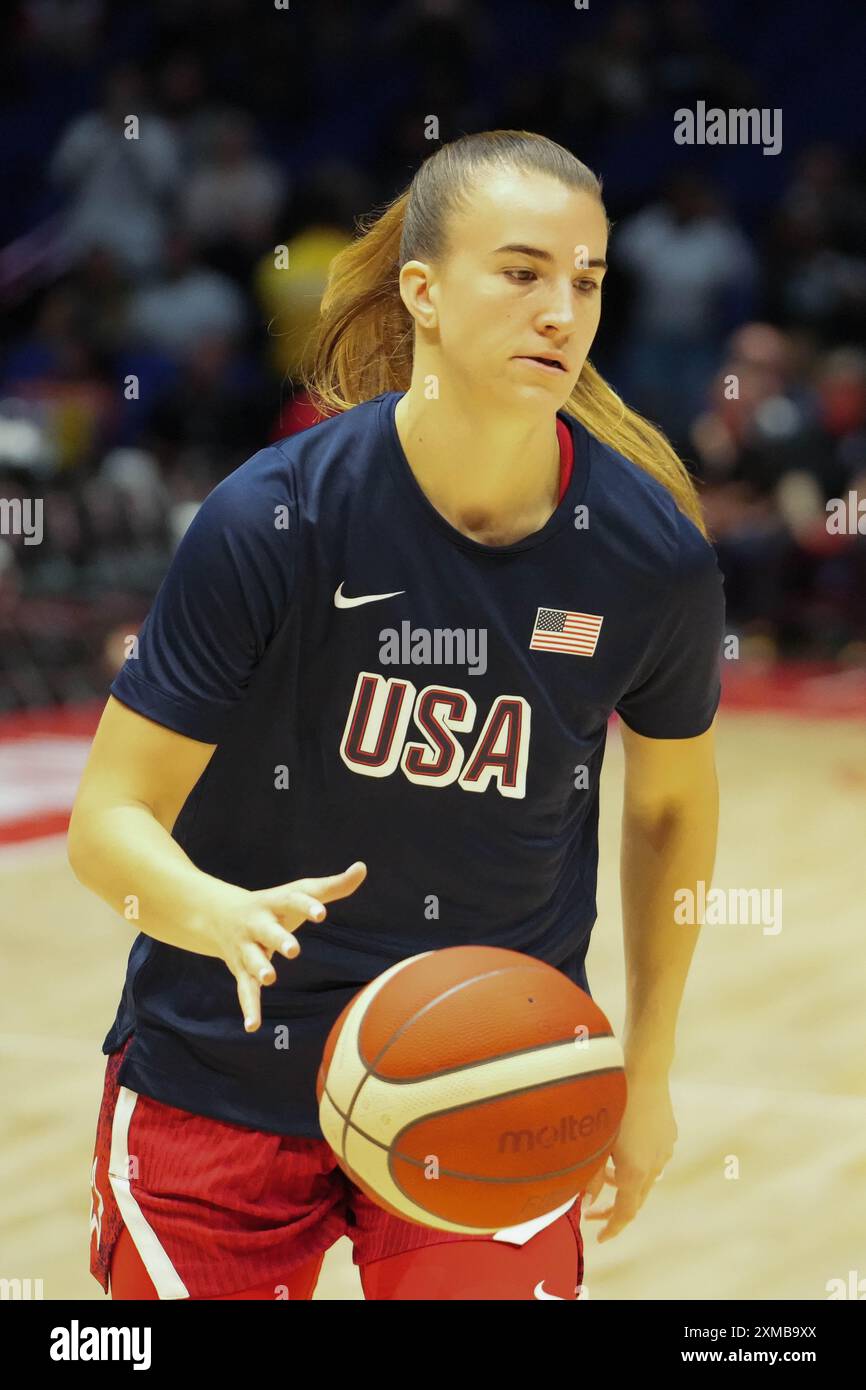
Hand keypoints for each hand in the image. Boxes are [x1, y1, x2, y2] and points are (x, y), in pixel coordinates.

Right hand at [206, 861, 367, 1032]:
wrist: (218, 915)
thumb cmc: (273, 904)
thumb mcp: (299, 892)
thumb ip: (333, 886)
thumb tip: (362, 867)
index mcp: (275, 902)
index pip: (292, 901)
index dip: (307, 906)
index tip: (322, 912)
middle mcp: (258, 924)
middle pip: (268, 931)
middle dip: (279, 939)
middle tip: (294, 950)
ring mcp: (247, 947)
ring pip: (252, 958)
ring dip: (260, 968)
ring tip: (270, 978)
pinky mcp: (240, 969)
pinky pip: (244, 989)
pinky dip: (248, 1008)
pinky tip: (252, 1026)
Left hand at [581, 1072, 676, 1242]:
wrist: (643, 1071)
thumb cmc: (613, 1104)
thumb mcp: (598, 1142)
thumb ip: (591, 1176)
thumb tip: (586, 1203)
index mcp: (636, 1173)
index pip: (625, 1213)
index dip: (612, 1227)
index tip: (600, 1238)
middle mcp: (655, 1166)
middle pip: (636, 1198)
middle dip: (615, 1208)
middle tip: (593, 1213)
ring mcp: (665, 1150)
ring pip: (645, 1178)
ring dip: (625, 1183)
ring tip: (605, 1177)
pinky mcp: (669, 1134)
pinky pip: (652, 1158)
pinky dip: (637, 1163)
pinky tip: (623, 1149)